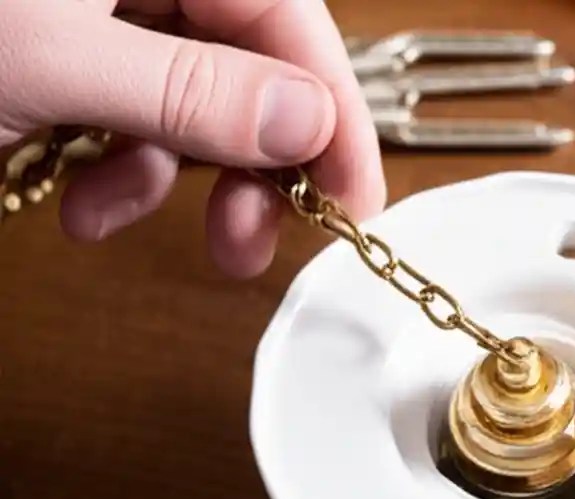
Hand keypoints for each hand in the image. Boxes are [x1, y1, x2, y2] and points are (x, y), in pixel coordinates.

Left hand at [0, 0, 385, 276]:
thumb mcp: (55, 59)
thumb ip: (189, 88)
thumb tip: (309, 122)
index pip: (287, 13)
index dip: (332, 103)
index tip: (354, 194)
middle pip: (247, 63)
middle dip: (250, 160)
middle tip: (255, 235)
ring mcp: (98, 18)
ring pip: (187, 104)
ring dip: (170, 180)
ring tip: (126, 222)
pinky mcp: (67, 65)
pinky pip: (127, 121)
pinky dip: (115, 174)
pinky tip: (81, 206)